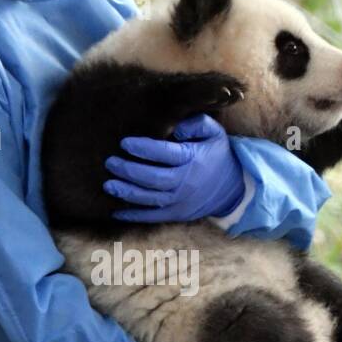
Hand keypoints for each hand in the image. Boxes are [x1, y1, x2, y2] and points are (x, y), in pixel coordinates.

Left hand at [103, 114, 245, 222]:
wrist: (232, 188)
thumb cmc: (217, 155)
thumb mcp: (214, 133)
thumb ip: (196, 124)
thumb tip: (175, 128)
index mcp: (192, 159)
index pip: (165, 154)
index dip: (144, 149)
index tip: (124, 143)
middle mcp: (184, 182)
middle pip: (153, 178)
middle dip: (129, 171)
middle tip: (110, 162)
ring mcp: (179, 201)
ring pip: (150, 199)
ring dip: (127, 193)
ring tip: (109, 184)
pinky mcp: (176, 214)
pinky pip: (152, 217)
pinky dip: (133, 216)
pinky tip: (115, 212)